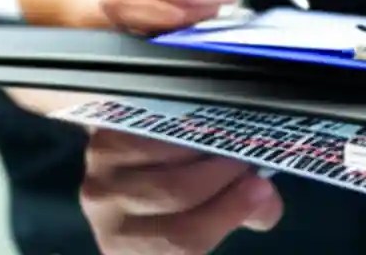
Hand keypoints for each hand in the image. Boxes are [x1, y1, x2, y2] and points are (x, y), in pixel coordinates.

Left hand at [81, 129, 283, 253]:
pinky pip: (148, 131)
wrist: (130, 171)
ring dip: (201, 146)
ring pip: (160, 155)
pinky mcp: (100, 145)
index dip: (227, 211)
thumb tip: (265, 198)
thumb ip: (244, 212)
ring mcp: (100, 181)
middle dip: (220, 172)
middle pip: (173, 192)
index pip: (183, 239)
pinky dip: (179, 127)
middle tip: (248, 157)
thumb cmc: (177, 202)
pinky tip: (199, 127)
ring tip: (226, 141)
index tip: (261, 189)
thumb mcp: (212, 218)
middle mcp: (113, 225)